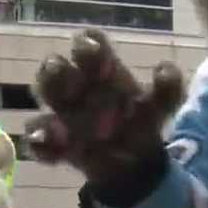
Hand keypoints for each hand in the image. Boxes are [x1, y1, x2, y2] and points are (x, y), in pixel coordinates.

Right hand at [26, 28, 186, 184]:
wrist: (134, 162)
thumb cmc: (140, 121)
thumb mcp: (161, 106)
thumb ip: (167, 89)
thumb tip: (164, 69)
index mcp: (101, 70)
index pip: (88, 45)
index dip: (87, 45)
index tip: (92, 52)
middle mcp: (76, 86)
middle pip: (57, 68)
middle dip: (57, 70)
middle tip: (66, 80)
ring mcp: (62, 114)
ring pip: (44, 99)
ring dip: (48, 110)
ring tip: (58, 122)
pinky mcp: (55, 143)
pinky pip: (40, 141)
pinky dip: (42, 146)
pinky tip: (53, 152)